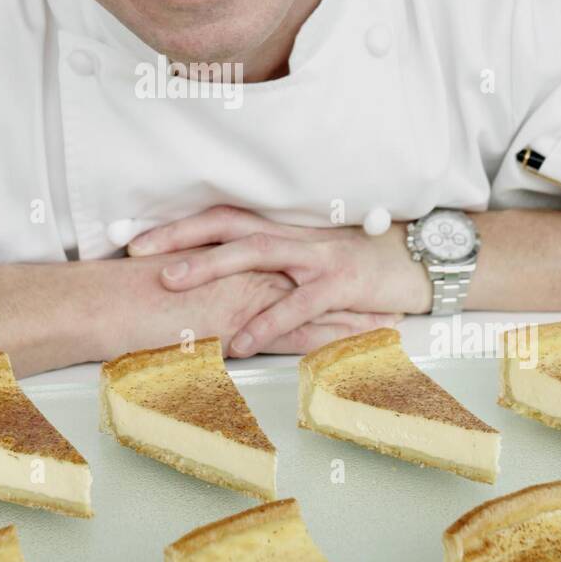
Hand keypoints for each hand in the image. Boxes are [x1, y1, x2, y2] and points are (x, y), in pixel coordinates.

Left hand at [128, 206, 430, 355]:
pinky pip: (299, 303)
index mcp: (284, 231)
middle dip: (181, 237)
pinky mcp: (342, 285)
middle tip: (138, 252)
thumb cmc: (361, 265)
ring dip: (211, 267)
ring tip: (172, 285)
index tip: (139, 237)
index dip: (181, 226)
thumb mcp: (312, 260)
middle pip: (229, 227)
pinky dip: (267, 322)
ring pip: (256, 254)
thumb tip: (224, 282)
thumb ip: (274, 268)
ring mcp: (318, 258)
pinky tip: (240, 342)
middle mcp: (295, 237)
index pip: (224, 218)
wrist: (421, 263)